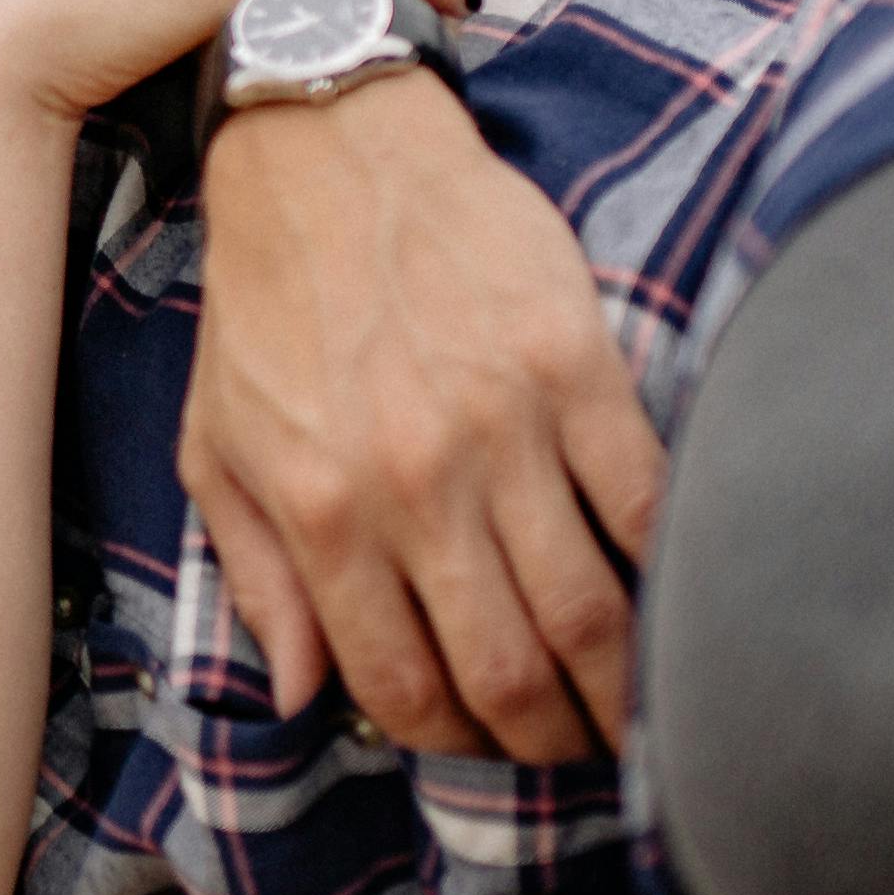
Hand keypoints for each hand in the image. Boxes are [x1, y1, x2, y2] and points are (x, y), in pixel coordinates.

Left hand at [179, 70, 663, 761]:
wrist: (326, 149)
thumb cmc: (265, 303)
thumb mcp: (218, 444)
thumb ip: (256, 577)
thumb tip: (303, 696)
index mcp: (321, 511)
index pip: (405, 687)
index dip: (455, 741)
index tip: (485, 742)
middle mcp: (412, 483)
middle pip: (510, 670)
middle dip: (551, 738)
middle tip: (577, 745)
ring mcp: (501, 425)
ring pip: (589, 608)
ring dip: (624, 682)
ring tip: (636, 703)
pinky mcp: (575, 364)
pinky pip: (645, 501)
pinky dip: (669, 567)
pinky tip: (675, 596)